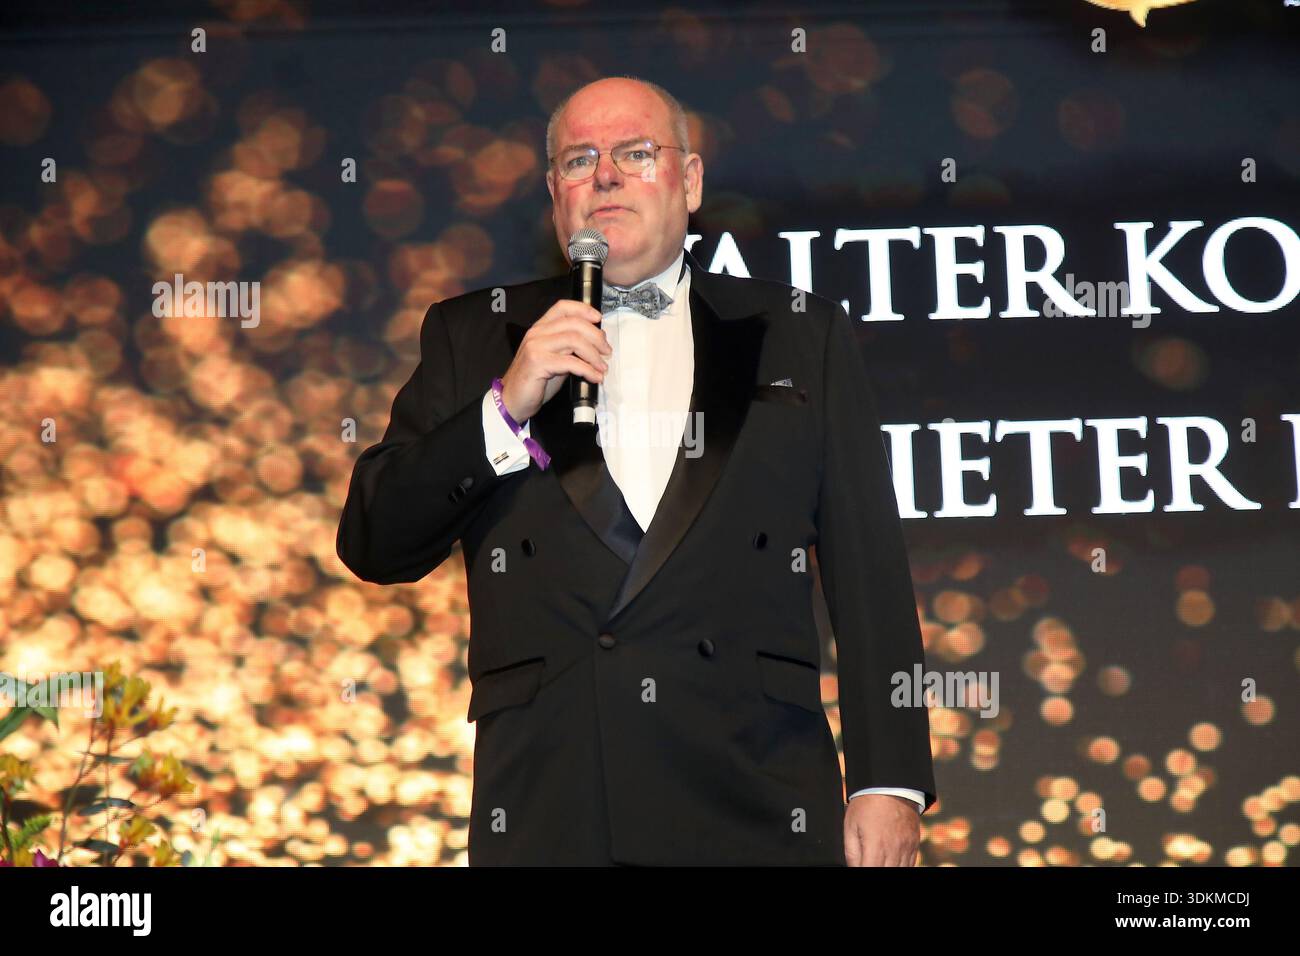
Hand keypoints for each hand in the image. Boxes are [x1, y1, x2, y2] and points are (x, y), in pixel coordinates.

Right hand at [499, 299, 611, 421]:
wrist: (513, 400)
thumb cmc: (535, 380)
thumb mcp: (554, 358)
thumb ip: (569, 348)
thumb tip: (595, 343)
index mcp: (540, 328)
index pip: (563, 307)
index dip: (583, 309)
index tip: (599, 319)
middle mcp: (537, 333)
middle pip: (574, 323)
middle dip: (596, 337)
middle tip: (607, 351)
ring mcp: (535, 347)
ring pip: (574, 340)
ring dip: (594, 354)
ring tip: (602, 367)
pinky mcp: (537, 363)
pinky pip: (570, 362)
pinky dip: (587, 370)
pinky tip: (595, 377)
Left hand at [843, 793, 920, 866]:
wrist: (891, 786)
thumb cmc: (868, 803)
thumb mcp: (850, 825)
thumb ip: (851, 852)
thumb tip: (853, 867)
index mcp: (876, 846)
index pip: (869, 872)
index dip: (862, 872)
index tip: (860, 866)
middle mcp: (894, 850)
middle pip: (885, 873)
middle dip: (875, 869)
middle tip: (869, 862)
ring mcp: (906, 848)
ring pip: (899, 871)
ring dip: (888, 869)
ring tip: (879, 862)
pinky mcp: (914, 844)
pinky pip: (910, 865)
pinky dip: (900, 867)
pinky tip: (891, 863)